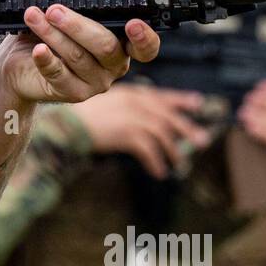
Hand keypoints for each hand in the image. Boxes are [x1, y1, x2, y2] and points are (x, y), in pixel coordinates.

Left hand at [0, 0, 160, 103]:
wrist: (18, 62)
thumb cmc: (49, 28)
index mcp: (121, 41)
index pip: (146, 46)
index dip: (144, 37)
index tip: (133, 23)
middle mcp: (113, 64)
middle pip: (105, 46)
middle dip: (78, 25)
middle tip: (55, 10)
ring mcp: (94, 81)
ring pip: (78, 58)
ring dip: (53, 34)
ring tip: (34, 16)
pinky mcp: (72, 92)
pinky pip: (60, 76)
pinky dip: (47, 60)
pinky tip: (37, 48)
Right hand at [72, 84, 211, 178]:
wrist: (63, 126)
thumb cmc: (77, 118)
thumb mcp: (104, 106)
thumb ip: (123, 108)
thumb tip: (141, 119)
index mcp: (128, 93)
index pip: (160, 95)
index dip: (180, 99)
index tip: (197, 103)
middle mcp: (133, 102)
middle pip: (167, 115)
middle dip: (186, 127)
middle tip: (202, 140)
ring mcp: (130, 117)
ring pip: (162, 133)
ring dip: (173, 150)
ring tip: (179, 163)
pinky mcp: (126, 133)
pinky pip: (149, 150)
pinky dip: (156, 162)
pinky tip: (159, 172)